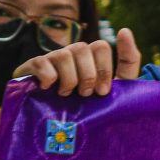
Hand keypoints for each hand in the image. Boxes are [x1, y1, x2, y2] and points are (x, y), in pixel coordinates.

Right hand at [14, 28, 140, 96]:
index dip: (104, 69)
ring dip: (69, 79)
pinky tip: (49, 90)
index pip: (101, 46)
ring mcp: (51, 59)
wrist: (58, 129)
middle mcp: (71, 54)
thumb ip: (127, 61)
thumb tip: (125, 30)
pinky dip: (49, 77)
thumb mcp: (116, 87)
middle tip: (85, 94)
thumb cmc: (90, 107)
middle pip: (83, 48)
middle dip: (88, 75)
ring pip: (64, 55)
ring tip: (67, 95)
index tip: (102, 92)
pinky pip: (41, 62)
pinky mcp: (31, 68)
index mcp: (91, 57)